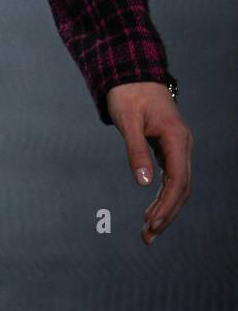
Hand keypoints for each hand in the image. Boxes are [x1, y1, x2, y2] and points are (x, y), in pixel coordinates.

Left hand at [106, 82, 191, 244]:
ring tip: (148, 232)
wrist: (132, 72)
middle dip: (167, 214)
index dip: (166, 205)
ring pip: (178, 185)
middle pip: (181, 188)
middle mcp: (183, 144)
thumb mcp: (128, 120)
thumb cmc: (128, 93)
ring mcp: (178, 147)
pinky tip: (152, 211)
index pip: (177, 181)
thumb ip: (136, 150)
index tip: (152, 224)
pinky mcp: (169, 148)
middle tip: (147, 237)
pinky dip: (163, 196)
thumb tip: (143, 183)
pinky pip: (171, 178)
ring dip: (166, 209)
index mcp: (177, 138)